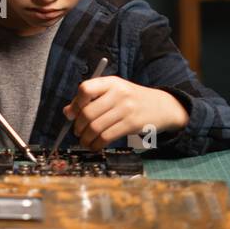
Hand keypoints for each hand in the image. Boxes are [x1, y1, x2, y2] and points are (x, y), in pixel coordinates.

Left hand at [62, 76, 188, 150]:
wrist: (162, 106)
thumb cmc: (131, 99)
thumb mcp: (113, 92)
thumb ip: (91, 99)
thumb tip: (68, 112)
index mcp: (111, 82)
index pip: (85, 89)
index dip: (75, 103)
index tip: (72, 114)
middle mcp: (118, 93)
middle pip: (88, 112)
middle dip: (78, 126)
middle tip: (77, 132)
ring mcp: (126, 109)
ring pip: (95, 127)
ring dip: (85, 138)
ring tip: (84, 141)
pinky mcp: (131, 124)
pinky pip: (107, 137)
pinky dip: (96, 144)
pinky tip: (95, 146)